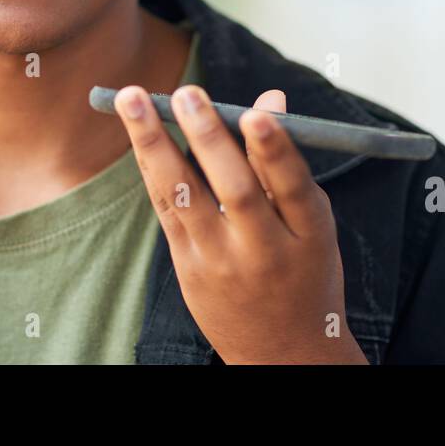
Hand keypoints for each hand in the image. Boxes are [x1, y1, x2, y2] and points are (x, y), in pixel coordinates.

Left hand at [113, 84, 367, 364]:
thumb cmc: (303, 271)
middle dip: (209, 139)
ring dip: (154, 144)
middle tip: (187, 93)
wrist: (281, 353)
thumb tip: (269, 98)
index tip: (255, 114)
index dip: (275, 151)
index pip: (293, 188)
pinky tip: (138, 133)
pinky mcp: (187, 268)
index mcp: (309, 235)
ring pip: (184, 198)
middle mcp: (264, 252)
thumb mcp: (312, 223)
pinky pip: (167, 210)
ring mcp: (221, 263)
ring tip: (132, 100)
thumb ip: (285, 163)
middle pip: (236, 191)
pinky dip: (152, 168)